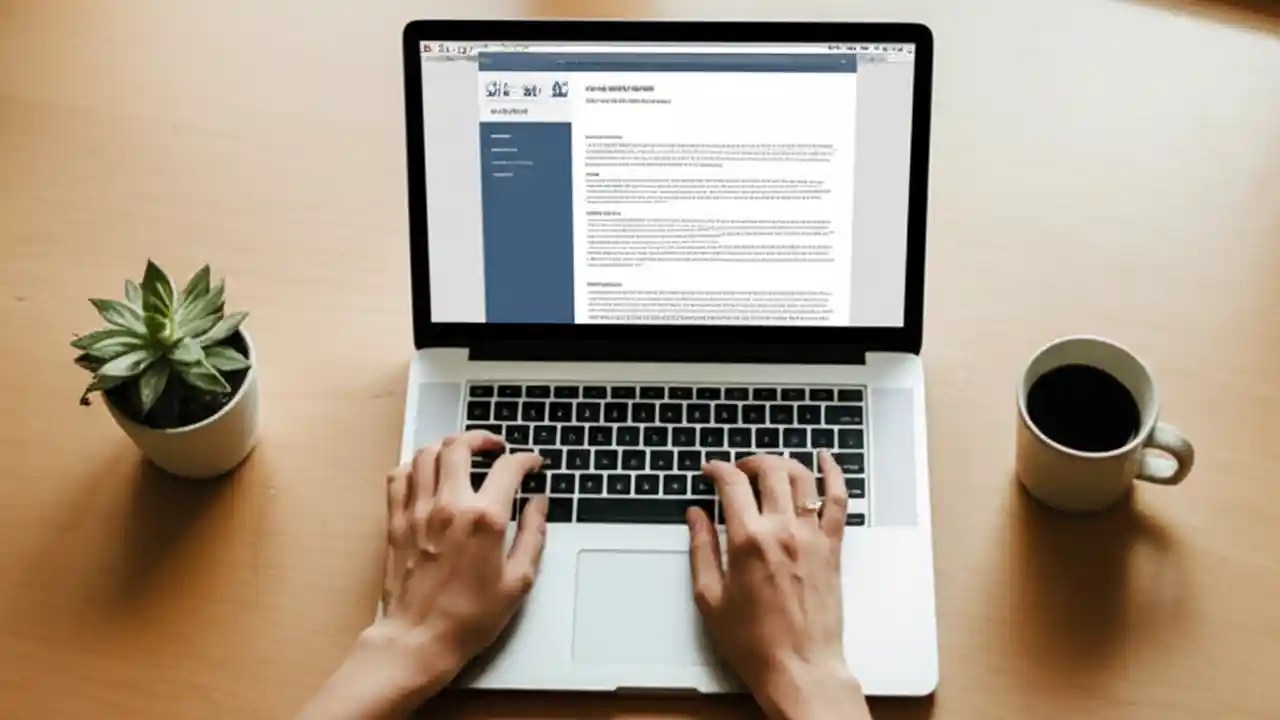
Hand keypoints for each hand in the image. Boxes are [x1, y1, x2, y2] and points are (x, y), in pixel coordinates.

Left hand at [299, 431, 546, 718]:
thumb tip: (540, 504)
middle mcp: (449, 505)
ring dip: (448, 447)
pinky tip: (428, 476)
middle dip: (482, 439)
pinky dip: (414, 467)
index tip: (533, 464)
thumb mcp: (518, 580)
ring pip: (427, 453)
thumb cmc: (470, 617)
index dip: (526, 459)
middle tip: (495, 448)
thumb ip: (533, 534)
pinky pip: (399, 476)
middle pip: (460, 446)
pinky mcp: (396, 521)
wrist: (419, 639)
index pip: (509, 468)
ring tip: (462, 456)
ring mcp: (418, 510)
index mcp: (485, 519)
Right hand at [687, 452, 870, 719]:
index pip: (731, 484)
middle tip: (737, 471)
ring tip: (768, 468)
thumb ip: (701, 549)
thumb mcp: (710, 597)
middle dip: (748, 462)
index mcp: (748, 541)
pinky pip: (838, 499)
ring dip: (782, 463)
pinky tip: (825, 459)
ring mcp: (812, 536)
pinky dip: (833, 473)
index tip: (709, 470)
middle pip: (768, 470)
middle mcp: (783, 530)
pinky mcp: (832, 547)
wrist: (799, 667)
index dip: (717, 469)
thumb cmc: (753, 641)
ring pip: (801, 477)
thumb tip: (694, 516)